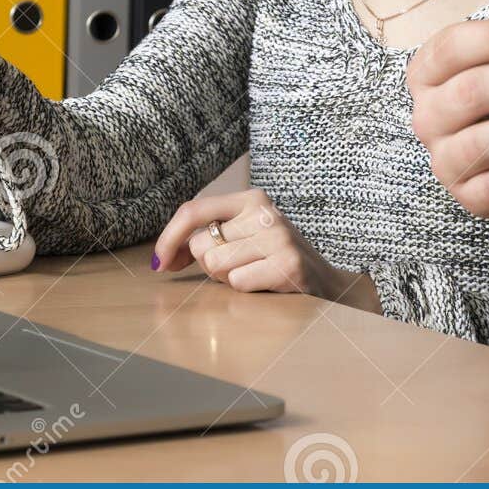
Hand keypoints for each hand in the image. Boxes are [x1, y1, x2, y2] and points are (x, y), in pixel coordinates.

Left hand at [150, 189, 381, 310]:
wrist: (328, 283)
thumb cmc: (273, 262)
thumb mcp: (243, 238)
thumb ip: (206, 239)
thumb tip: (162, 259)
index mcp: (250, 198)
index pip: (192, 211)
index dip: (169, 238)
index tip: (159, 263)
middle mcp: (264, 211)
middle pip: (202, 246)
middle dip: (210, 266)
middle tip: (239, 268)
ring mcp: (278, 235)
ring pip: (216, 265)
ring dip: (228, 279)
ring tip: (255, 275)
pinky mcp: (288, 263)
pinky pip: (238, 282)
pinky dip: (246, 290)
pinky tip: (267, 285)